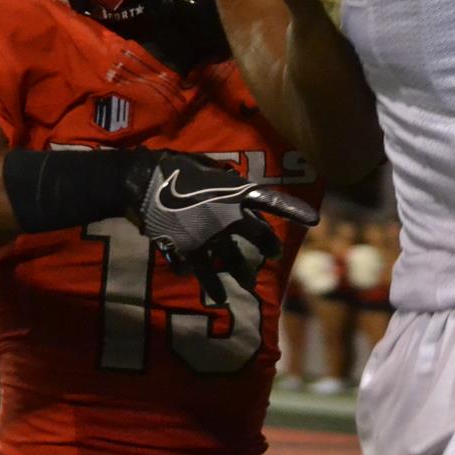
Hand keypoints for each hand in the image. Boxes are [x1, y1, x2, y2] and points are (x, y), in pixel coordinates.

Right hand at [126, 153, 319, 304]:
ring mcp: (209, 238)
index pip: (270, 201)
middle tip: (275, 255)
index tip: (313, 219)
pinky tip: (209, 288)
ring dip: (241, 275)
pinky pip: (202, 270)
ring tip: (249, 286)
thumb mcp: (204, 166)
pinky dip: (205, 278)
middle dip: (268, 247)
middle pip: (257, 236)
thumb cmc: (173, 167)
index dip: (293, 209)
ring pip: (232, 261)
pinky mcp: (188, 251)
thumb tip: (231, 179)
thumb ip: (222, 178)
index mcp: (234, 192)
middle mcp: (228, 217)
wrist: (141, 183)